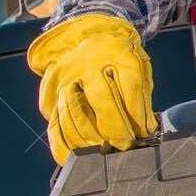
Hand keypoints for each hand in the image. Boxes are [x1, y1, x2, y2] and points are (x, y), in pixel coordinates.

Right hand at [26, 13, 157, 164]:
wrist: (85, 36)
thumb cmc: (119, 59)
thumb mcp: (138, 67)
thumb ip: (140, 97)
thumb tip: (145, 132)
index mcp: (118, 54)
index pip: (129, 85)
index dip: (137, 113)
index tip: (144, 133)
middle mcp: (89, 65)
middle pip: (101, 99)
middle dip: (115, 128)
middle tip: (124, 145)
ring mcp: (66, 79)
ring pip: (72, 113)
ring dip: (88, 139)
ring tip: (102, 152)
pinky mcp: (50, 94)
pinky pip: (53, 123)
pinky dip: (61, 145)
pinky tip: (72, 159)